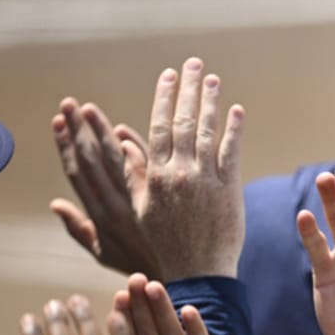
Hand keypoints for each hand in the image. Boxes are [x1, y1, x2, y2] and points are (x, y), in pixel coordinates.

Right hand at [51, 57, 245, 280]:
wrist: (196, 272)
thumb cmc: (163, 247)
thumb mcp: (136, 216)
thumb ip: (129, 180)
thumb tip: (97, 168)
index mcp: (155, 177)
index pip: (157, 127)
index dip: (163, 98)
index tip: (168, 75)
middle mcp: (178, 173)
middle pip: (183, 122)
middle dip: (188, 89)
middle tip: (193, 63)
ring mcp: (205, 180)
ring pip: (208, 132)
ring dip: (211, 101)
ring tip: (214, 78)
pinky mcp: (229, 189)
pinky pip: (232, 153)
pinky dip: (235, 130)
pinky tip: (237, 110)